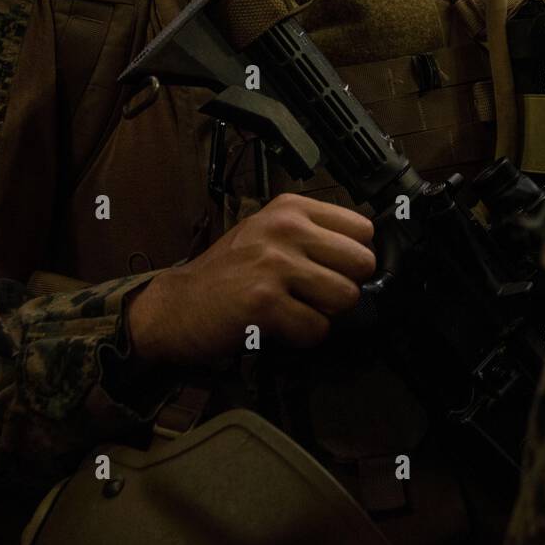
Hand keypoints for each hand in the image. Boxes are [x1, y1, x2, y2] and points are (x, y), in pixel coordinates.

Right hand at [127, 194, 375, 362]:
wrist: (177, 305)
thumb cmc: (227, 273)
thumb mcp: (268, 233)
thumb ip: (313, 235)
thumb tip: (367, 255)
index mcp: (290, 208)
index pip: (362, 228)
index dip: (353, 256)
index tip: (336, 269)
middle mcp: (285, 229)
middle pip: (361, 262)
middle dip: (345, 285)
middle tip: (316, 294)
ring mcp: (274, 264)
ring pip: (345, 296)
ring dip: (326, 313)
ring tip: (297, 309)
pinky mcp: (264, 302)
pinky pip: (317, 328)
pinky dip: (303, 336)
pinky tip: (281, 326)